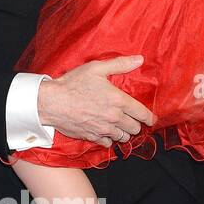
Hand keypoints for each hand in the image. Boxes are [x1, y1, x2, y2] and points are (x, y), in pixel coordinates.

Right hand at [37, 56, 154, 146]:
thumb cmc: (73, 84)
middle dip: (136, 124)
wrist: (51, 102)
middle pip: (135, 128)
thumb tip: (139, 59)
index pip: (142, 114)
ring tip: (119, 126)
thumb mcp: (96, 68)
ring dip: (124, 133)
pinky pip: (108, 143)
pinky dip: (109, 139)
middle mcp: (114, 118)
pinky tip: (105, 131)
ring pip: (123, 138)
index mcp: (118, 101)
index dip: (150, 117)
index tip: (151, 119)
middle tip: (131, 119)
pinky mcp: (92, 136)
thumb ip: (120, 64)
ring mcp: (103, 129)